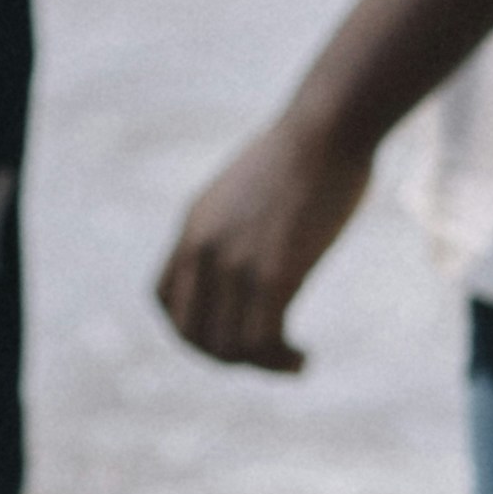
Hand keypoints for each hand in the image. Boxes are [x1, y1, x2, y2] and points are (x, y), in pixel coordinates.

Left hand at [155, 94, 373, 372]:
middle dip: (226, 356)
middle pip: (189, 333)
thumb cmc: (307, 152)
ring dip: (258, 366)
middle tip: (267, 356)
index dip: (193, 329)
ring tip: (292, 361)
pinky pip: (261, 342)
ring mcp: (236, 262)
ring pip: (226, 347)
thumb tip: (258, 240)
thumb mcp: (251, 188)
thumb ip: (240, 220)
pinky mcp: (274, 272)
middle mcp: (204, 248)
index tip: (235, 331)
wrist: (328, 127)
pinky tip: (302, 358)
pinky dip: (279, 361)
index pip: (164, 299)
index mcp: (193, 227)